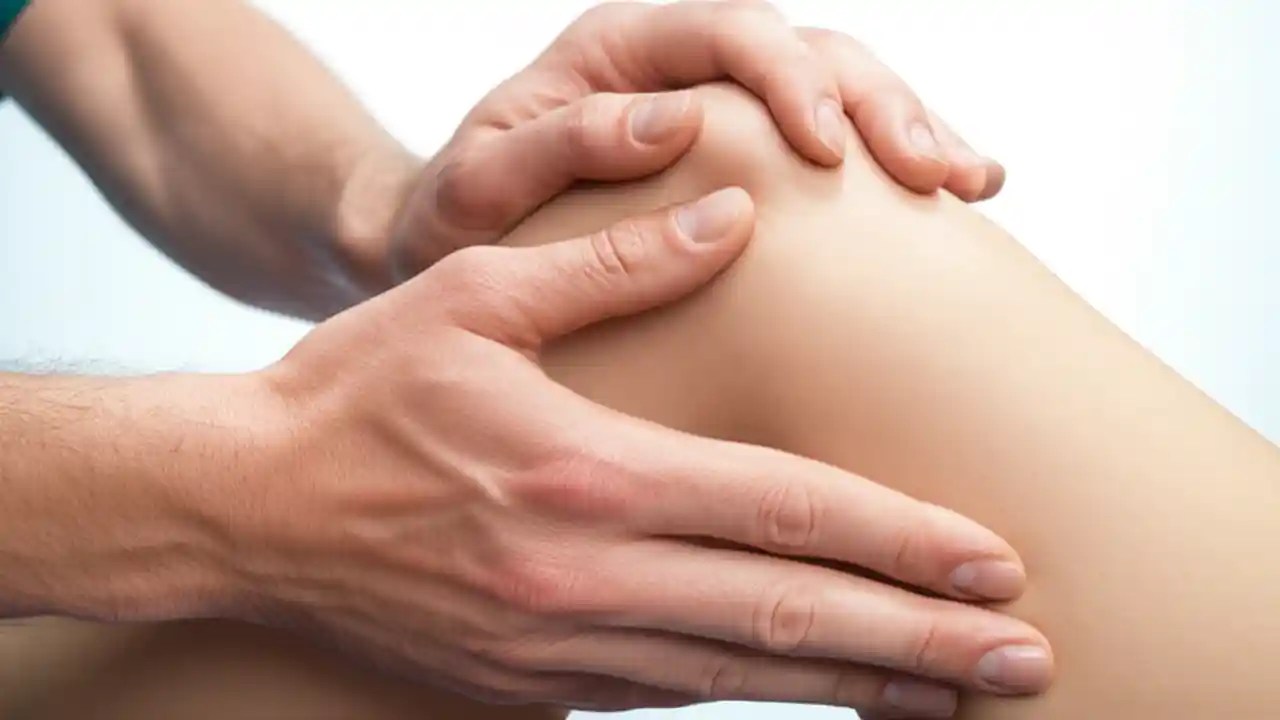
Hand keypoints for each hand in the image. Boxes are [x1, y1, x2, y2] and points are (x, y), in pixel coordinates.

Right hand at [234, 188, 1051, 713]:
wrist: (243, 510)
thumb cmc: (357, 393)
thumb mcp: (475, 299)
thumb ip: (614, 266)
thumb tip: (731, 214)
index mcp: (583, 475)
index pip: (781, 514)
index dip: (899, 541)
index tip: (995, 560)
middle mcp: (583, 578)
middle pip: (787, 620)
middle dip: (920, 642)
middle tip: (1027, 660)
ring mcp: (557, 648)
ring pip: (742, 678)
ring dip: (857, 686)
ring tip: (957, 697)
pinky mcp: (533, 683)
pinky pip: (671, 692)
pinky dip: (757, 692)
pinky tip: (820, 690)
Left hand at [383, 0, 1004, 282]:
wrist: (452, 251)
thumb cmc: (458, 221)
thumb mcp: (479, 187)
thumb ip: (561, 144)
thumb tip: (670, 123)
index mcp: (618, 51)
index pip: (727, 30)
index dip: (789, 78)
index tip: (829, 149)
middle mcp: (682, 67)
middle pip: (806, 50)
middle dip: (878, 103)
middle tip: (931, 173)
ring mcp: (723, 112)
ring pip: (841, 91)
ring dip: (910, 129)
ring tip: (967, 183)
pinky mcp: (748, 164)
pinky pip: (835, 151)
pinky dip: (893, 170)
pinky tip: (954, 201)